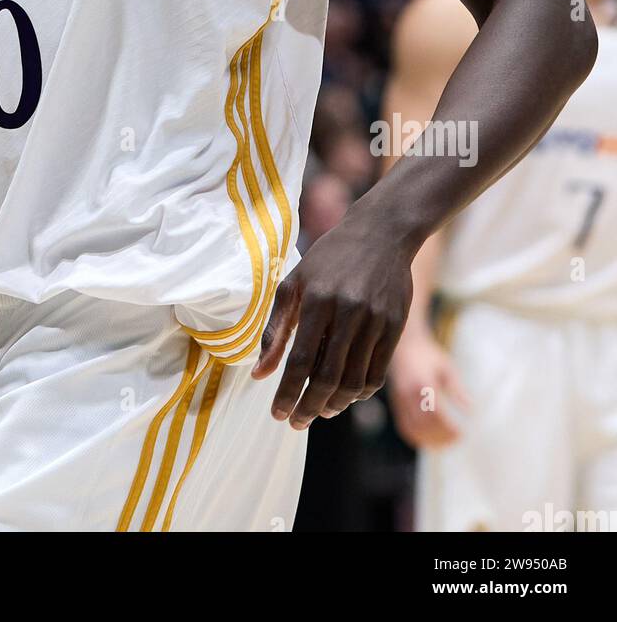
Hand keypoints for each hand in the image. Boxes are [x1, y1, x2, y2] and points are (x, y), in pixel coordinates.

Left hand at [251, 217, 413, 428]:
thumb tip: (259, 372)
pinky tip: (345, 396)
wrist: (381, 233)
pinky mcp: (395, 326)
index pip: (300, 360)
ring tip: (320, 411)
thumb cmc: (329, 259)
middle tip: (296, 422)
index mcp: (317, 299)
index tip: (277, 413)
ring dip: (334, 404)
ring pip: (354, 380)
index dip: (287, 392)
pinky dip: (359, 392)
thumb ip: (275, 328)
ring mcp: (375, 320)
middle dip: (308, 407)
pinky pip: (377, 373)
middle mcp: (347, 311)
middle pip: (327, 376)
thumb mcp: (294, 283)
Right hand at [387, 331, 469, 448]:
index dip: (448, 428)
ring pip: (412, 429)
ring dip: (429, 441)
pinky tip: (429, 440)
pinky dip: (416, 438)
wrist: (404, 345)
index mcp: (423, 383)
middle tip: (457, 440)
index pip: (435, 413)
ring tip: (446, 444)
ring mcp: (400, 400)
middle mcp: (408, 393)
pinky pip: (404, 427)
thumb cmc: (428, 355)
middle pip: (423, 425)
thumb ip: (458, 389)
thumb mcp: (446, 367)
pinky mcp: (396, 404)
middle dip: (441, 437)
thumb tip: (471, 410)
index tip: (462, 433)